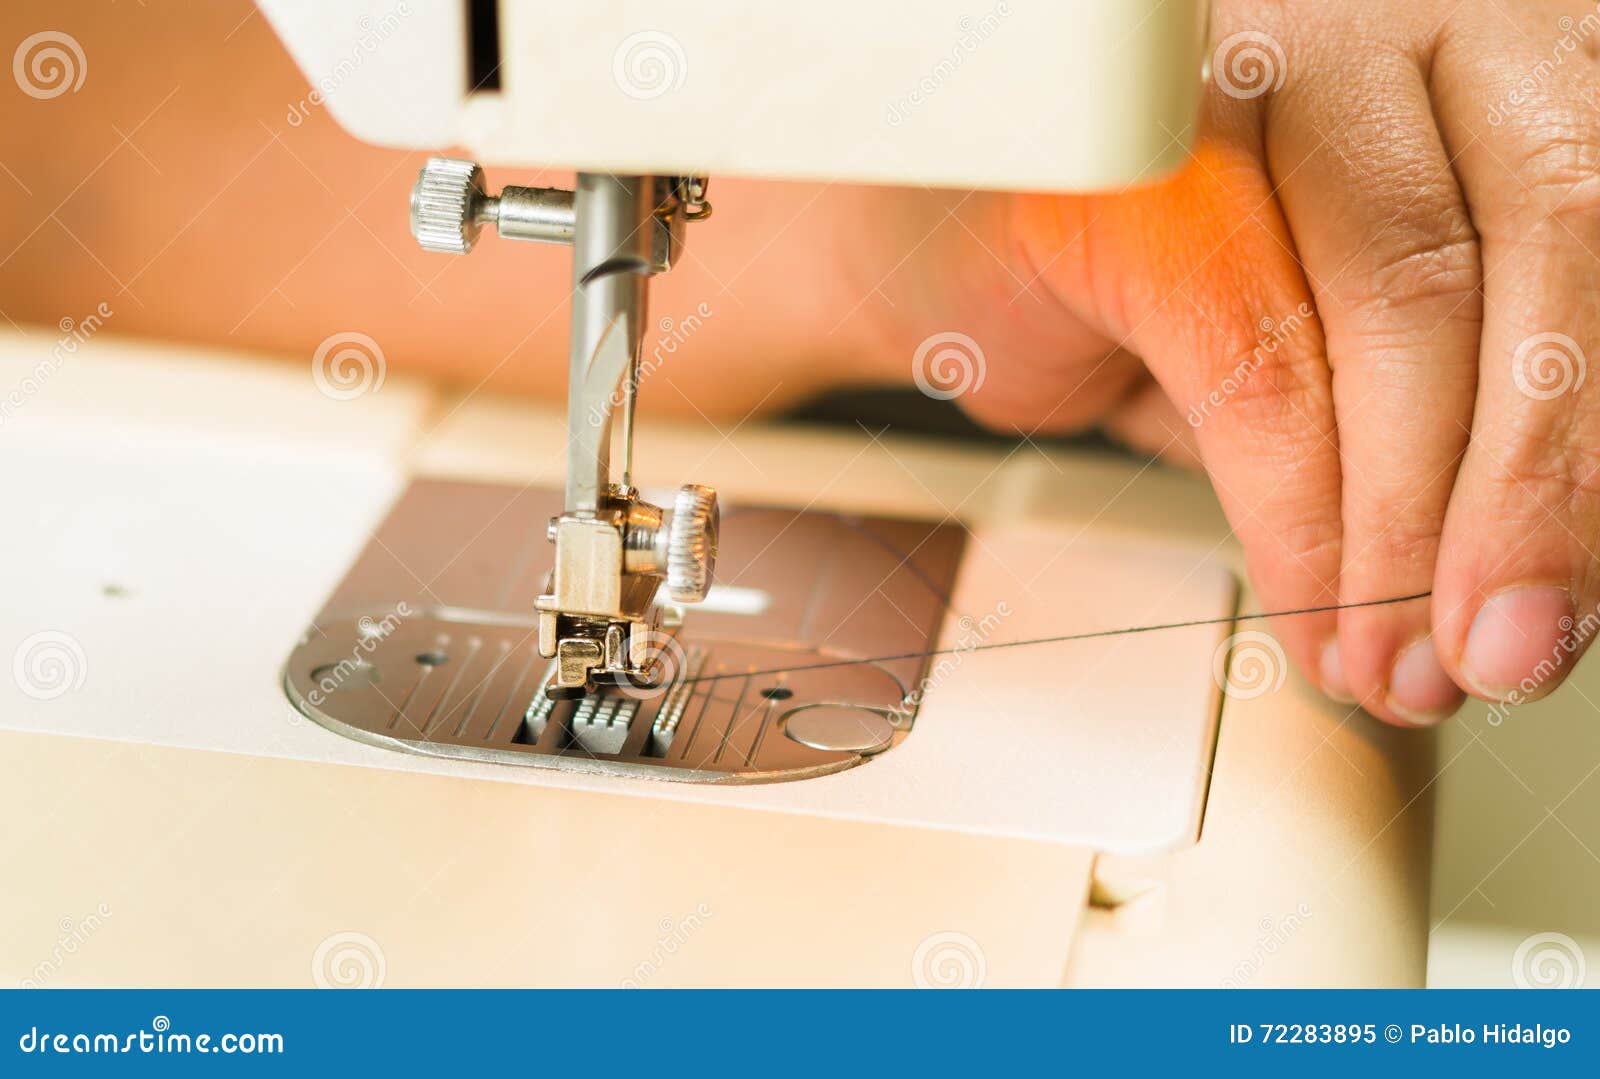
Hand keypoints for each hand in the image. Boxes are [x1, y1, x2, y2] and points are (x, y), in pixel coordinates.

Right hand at [852, 0, 1599, 725]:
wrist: (926, 250)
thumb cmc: (1138, 283)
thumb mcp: (1333, 352)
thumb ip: (1440, 420)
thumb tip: (1530, 582)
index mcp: (1484, 56)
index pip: (1598, 231)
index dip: (1594, 440)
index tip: (1561, 605)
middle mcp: (1394, 21)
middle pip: (1547, 237)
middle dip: (1530, 490)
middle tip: (1497, 651)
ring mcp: (1263, 59)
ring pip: (1409, 297)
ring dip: (1410, 526)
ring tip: (1393, 656)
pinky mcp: (1143, 146)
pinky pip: (1262, 358)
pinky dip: (1294, 517)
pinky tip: (1305, 605)